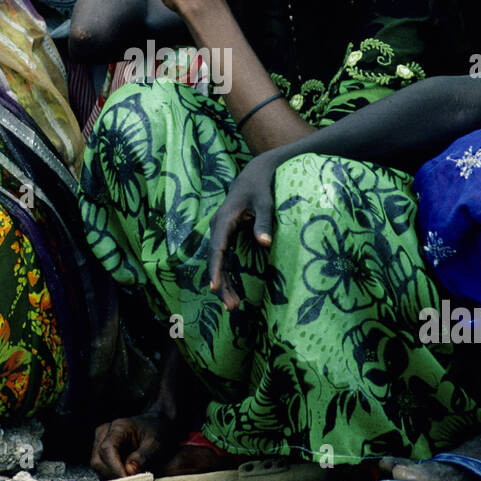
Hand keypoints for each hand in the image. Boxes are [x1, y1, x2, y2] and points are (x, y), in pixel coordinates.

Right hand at [89, 412, 177, 479]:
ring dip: (113, 478)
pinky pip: (102, 470)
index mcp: (118, 427)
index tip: (126, 479)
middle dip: (113, 475)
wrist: (155, 426)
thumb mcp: (155, 443)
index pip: (107, 448)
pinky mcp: (102, 454)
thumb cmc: (156, 431)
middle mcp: (104, 434)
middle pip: (98, 460)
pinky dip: (113, 477)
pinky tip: (128, 478)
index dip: (114, 466)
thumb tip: (130, 471)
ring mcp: (100, 443)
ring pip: (98, 467)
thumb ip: (143, 457)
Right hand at [206, 150, 283, 310]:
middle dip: (221, 284)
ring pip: (218, 263)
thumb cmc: (262, 187)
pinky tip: (234, 294)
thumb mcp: (265, 202)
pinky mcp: (228, 237)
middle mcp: (218, 228)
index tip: (215, 287)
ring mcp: (221, 233)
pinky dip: (228, 276)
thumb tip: (265, 244)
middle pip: (215, 260)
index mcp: (224, 220)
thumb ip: (263, 223)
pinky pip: (225, 260)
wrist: (256, 173)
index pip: (216, 248)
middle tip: (230, 306)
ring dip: (224, 284)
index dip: (215, 269)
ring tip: (232, 307)